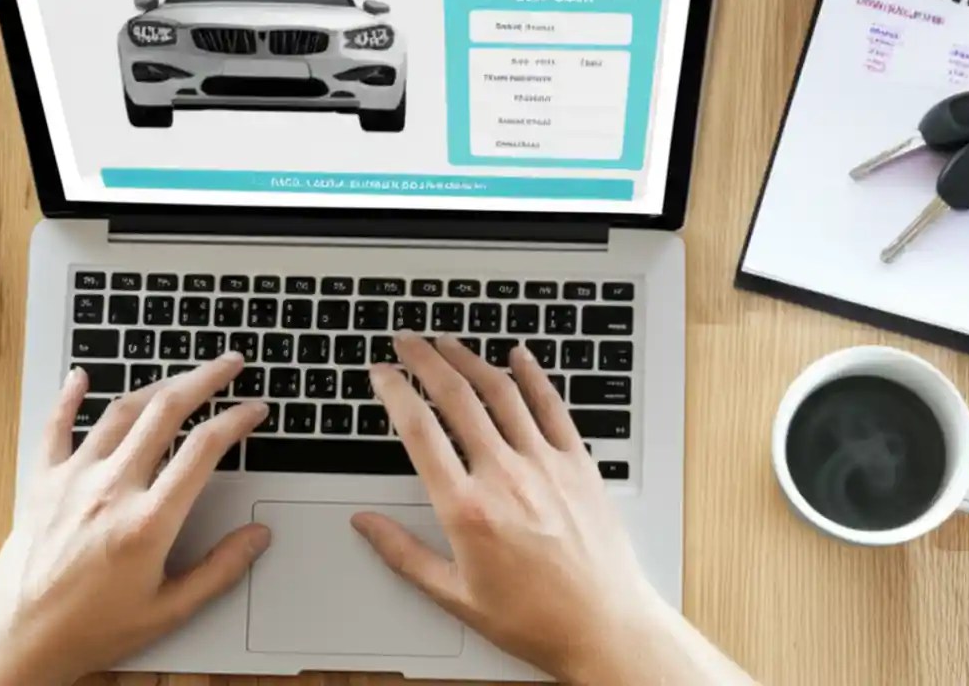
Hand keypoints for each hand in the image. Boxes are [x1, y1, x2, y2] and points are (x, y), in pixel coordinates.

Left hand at [0, 354, 269, 683]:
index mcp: (149, 521)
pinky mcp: (43, 483)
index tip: (254, 410)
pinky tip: (81, 377)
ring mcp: (74, 480)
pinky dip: (70, 398)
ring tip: (180, 375)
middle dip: (204, 379)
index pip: (204, 449)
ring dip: (156, 384)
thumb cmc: (90, 630)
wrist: (16, 639)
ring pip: (120, 411)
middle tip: (229, 364)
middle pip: (166, 411)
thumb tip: (258, 537)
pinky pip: (57, 427)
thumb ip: (219, 569)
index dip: (237, 420)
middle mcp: (112, 489)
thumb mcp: (169, 610)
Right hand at [353, 335, 754, 685]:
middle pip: (457, 398)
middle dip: (425, 360)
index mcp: (467, 509)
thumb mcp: (455, 594)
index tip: (381, 373)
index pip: (419, 431)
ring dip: (470, 359)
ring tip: (448, 342)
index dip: (395, 392)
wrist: (604, 627)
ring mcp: (545, 465)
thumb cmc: (534, 619)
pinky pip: (553, 407)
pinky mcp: (579, 465)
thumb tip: (364, 524)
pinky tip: (518, 356)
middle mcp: (505, 477)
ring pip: (502, 393)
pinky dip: (533, 376)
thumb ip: (403, 554)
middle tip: (406, 341)